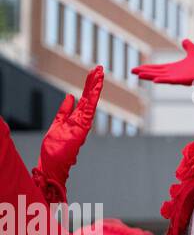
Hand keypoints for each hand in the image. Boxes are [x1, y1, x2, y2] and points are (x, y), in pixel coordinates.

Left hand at [36, 66, 102, 199]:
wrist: (52, 166)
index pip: (84, 100)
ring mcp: (83, 123)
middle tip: (99, 68)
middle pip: (89, 98)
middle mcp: (82, 120)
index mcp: (76, 119)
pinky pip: (89, 109)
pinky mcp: (81, 127)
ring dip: (95, 86)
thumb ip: (64, 111)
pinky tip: (95, 86)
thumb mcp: (56, 124)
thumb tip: (71, 96)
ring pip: (91, 101)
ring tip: (99, 72)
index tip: (93, 74)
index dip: (88, 87)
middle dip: (93, 83)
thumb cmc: (54, 150)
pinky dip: (93, 97)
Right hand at [132, 39, 193, 88]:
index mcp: (177, 68)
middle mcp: (176, 74)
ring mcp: (181, 78)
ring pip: (162, 77)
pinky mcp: (186, 80)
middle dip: (145, 72)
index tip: (137, 68)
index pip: (159, 68)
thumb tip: (184, 40)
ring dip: (151, 76)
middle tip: (132, 71)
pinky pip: (173, 81)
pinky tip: (155, 80)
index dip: (148, 68)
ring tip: (139, 74)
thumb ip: (189, 47)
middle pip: (157, 73)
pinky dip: (164, 80)